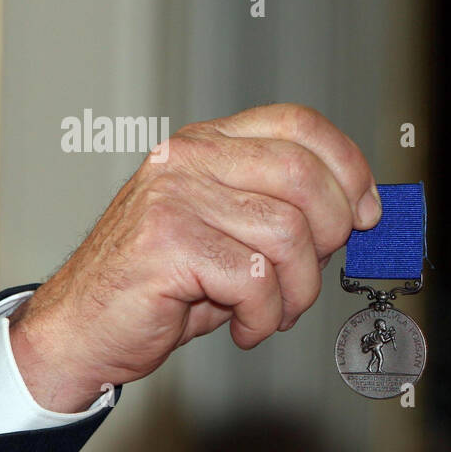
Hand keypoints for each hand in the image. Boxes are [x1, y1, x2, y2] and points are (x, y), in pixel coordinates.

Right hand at [8, 103, 379, 412]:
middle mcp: (190, 159)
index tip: (366, 211)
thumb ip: (285, 211)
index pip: (298, 123)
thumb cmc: (163, 285)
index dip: (348, 166)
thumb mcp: (232, 233)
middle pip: (303, 176)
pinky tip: (244, 325)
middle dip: (330, 236)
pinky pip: (257, 279)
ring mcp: (175, 196)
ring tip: (271, 310)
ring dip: (296, 290)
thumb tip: (359, 209)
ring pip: (287, 235)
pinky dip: (265, 316)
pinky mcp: (168, 242)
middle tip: (309, 274)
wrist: (84, 328)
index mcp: (210, 144)